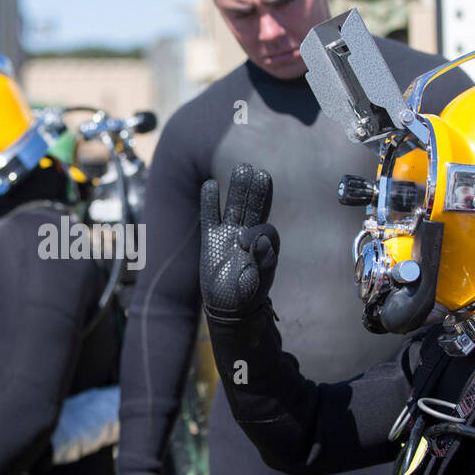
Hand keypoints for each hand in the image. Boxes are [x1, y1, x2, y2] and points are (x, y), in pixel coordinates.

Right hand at [199, 163, 279, 317]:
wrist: (229, 307)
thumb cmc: (248, 295)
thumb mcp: (259, 282)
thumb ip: (264, 261)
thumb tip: (261, 238)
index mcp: (264, 244)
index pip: (265, 228)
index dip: (258, 231)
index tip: (245, 242)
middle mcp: (248, 233)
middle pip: (254, 206)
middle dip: (255, 190)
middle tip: (255, 171)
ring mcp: (229, 233)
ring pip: (235, 205)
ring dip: (238, 188)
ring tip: (242, 167)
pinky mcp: (211, 238)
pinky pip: (210, 216)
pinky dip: (210, 201)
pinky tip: (210, 185)